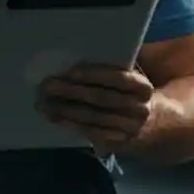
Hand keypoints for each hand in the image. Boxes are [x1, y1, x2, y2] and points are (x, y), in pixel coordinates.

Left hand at [37, 63, 154, 155]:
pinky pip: (90, 132)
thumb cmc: (130, 92)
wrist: (150, 123)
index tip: (71, 71)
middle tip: (48, 85)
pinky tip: (54, 117)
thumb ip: (116, 66)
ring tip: (44, 103)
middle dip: (72, 92)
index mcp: (142, 88)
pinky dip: (70, 124)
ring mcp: (128, 128)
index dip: (95, 74)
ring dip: (65, 110)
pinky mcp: (117, 142)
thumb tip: (81, 51)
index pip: (119, 78)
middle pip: (102, 99)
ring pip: (93, 118)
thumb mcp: (132, 76)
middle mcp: (139, 109)